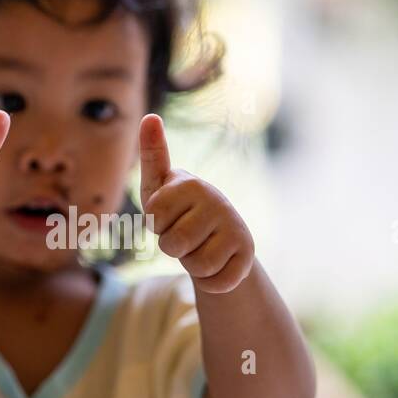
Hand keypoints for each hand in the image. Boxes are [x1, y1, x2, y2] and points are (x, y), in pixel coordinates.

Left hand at [139, 113, 254, 293]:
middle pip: (172, 245)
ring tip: (199, 246)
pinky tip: (217, 263)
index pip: (154, 216)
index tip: (166, 215)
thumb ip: (153, 155)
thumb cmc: (179, 211)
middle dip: (172, 247)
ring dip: (191, 264)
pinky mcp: (247, 253)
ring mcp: (235, 226)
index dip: (155, 223)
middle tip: (184, 234)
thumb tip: (149, 116)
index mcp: (191, 183)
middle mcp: (217, 200)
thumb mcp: (158, 188)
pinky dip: (211, 281)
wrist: (217, 238)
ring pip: (195, 265)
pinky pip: (216, 281)